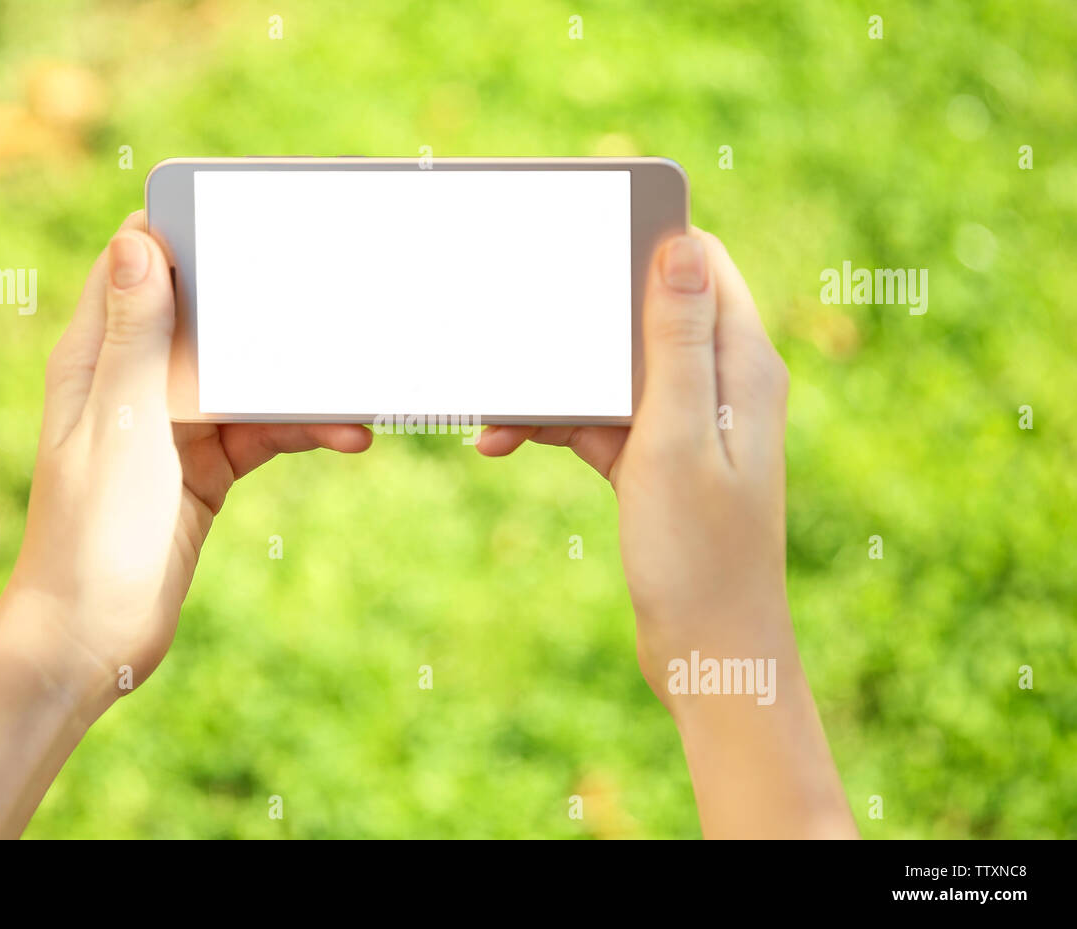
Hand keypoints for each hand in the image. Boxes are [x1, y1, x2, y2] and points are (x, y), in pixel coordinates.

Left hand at [7, 211, 371, 711]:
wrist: (93, 638)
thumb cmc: (92, 533)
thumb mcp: (121, 425)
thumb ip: (133, 337)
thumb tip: (137, 240)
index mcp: (98, 357)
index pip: (136, 265)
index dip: (185, 232)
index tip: (246, 210)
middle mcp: (134, 381)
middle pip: (207, 316)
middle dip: (265, 301)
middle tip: (331, 284)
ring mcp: (172, 425)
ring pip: (246, 375)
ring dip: (298, 379)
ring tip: (355, 386)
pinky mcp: (204, 467)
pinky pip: (262, 430)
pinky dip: (302, 428)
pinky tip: (346, 436)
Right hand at [478, 229, 790, 697]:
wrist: (706, 652)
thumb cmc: (698, 553)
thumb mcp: (678, 438)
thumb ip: (679, 342)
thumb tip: (682, 243)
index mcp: (741, 367)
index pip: (702, 263)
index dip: (646, 239)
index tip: (580, 234)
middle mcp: (720, 385)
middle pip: (644, 315)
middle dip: (578, 319)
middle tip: (519, 324)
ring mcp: (687, 424)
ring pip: (611, 370)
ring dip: (554, 382)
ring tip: (495, 408)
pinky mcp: (656, 459)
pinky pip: (598, 420)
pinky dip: (555, 425)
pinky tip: (503, 441)